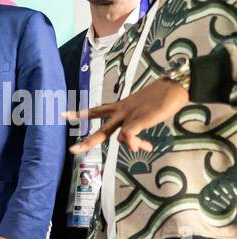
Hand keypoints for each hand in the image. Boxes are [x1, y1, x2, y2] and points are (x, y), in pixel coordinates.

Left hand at [68, 77, 187, 154]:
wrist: (174, 87)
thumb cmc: (161, 98)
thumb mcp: (144, 112)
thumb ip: (136, 128)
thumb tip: (133, 145)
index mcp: (120, 107)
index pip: (97, 110)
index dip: (81, 113)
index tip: (63, 115)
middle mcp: (120, 111)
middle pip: (99, 128)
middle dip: (86, 141)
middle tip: (71, 151)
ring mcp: (128, 116)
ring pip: (113, 135)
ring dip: (131, 145)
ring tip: (147, 147)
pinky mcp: (138, 120)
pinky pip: (128, 137)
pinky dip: (134, 144)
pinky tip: (144, 147)